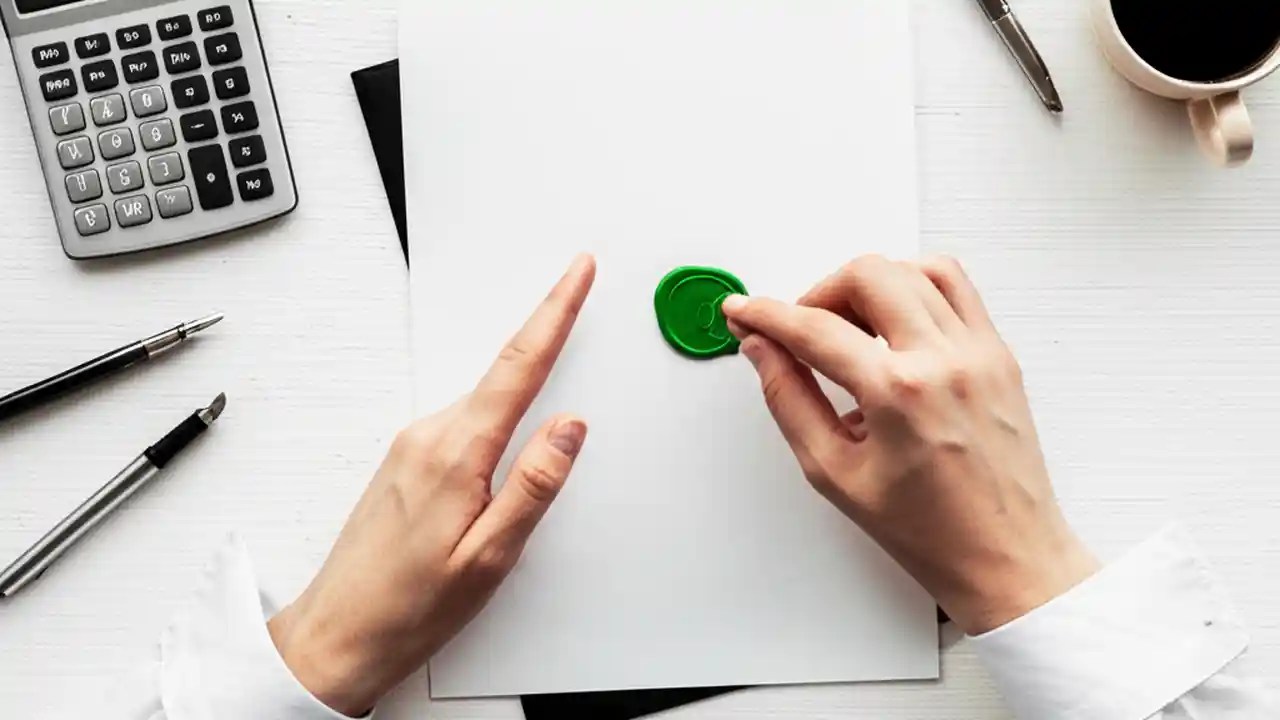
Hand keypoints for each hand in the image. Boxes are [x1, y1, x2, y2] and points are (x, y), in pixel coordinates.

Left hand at [268, 256, 596, 714]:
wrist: (336, 637)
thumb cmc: (410, 608)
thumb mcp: (491, 557)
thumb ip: (535, 484)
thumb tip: (570, 425)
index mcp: (456, 453)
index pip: (519, 366)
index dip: (555, 311)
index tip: (578, 271)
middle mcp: (427, 437)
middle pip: (503, 375)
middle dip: (545, 342)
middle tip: (579, 304)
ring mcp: (411, 447)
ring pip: (484, 406)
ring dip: (519, 397)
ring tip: (549, 418)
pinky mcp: (405, 462)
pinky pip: (464, 426)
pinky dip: (493, 424)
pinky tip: (501, 458)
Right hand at [721, 255, 1097, 635]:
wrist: (1007, 557)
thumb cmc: (929, 531)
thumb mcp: (835, 474)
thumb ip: (790, 401)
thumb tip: (763, 351)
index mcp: (898, 394)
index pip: (814, 328)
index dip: (766, 314)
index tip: (743, 311)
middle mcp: (944, 360)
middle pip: (867, 274)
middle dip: (819, 293)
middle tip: (800, 329)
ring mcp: (979, 350)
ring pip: (914, 268)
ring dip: (868, 284)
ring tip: (849, 326)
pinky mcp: (999, 352)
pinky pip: (956, 286)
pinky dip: (916, 285)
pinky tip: (894, 321)